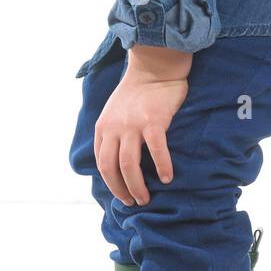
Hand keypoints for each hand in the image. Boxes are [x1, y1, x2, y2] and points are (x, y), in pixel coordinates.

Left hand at [95, 46, 191, 204]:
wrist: (154, 68)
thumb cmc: (138, 93)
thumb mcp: (114, 112)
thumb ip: (113, 133)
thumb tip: (118, 160)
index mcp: (103, 128)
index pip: (101, 163)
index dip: (111, 183)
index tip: (122, 195)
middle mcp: (114, 128)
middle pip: (112, 168)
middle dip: (122, 190)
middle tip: (134, 202)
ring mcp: (133, 126)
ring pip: (129, 165)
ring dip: (137, 186)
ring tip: (146, 198)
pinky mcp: (153, 122)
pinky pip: (156, 151)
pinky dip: (162, 167)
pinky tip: (168, 178)